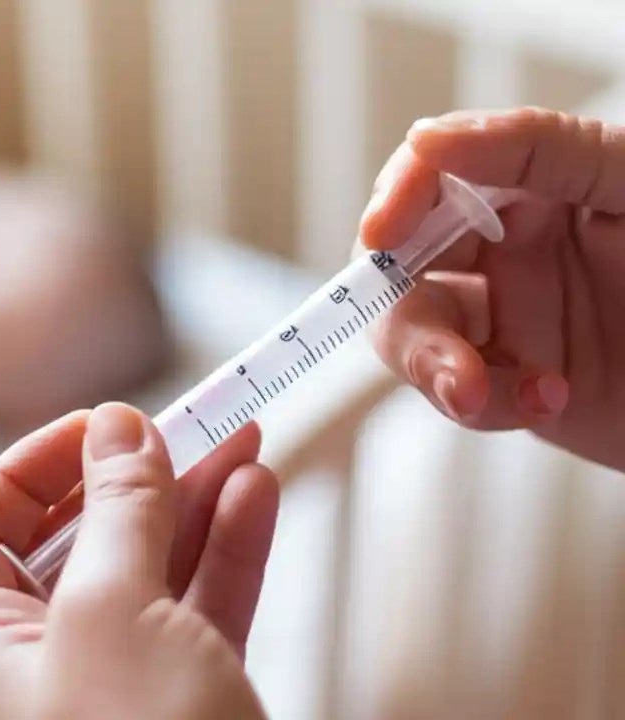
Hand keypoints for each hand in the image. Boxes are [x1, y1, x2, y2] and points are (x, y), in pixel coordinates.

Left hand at [0, 403, 277, 718]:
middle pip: (77, 544)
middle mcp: (48, 669)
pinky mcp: (192, 706)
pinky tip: (255, 495)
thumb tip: (115, 430)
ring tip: (241, 437)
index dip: (23, 473)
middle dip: (132, 477)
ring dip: (195, 500)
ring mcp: (124, 689)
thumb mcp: (114, 616)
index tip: (92, 430)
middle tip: (186, 420)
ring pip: (153, 571)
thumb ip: (117, 516)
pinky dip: (230, 550)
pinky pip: (204, 611)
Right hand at [360, 107, 624, 471]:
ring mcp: (509, 312)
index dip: (399, 194)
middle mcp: (514, 240)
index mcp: (545, 179)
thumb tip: (430, 138)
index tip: (379, 235)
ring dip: (435, 366)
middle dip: (404, 311)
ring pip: (411, 328)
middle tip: (442, 356)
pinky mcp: (511, 378)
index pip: (444, 168)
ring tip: (484, 397)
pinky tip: (550, 397)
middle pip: (402, 258)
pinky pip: (457, 388)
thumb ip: (545, 150)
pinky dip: (488, 402)